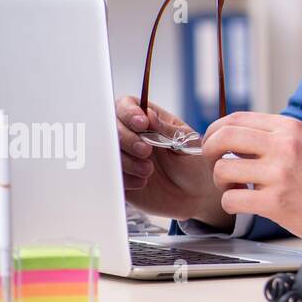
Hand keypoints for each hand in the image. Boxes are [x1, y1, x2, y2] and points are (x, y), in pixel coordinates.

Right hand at [116, 96, 229, 228]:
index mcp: (149, 120)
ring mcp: (123, 156)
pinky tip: (143, 183)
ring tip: (148, 171)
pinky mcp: (118, 177)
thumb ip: (167, 129)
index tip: (142, 125)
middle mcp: (132, 135)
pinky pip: (108, 174)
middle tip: (146, 151)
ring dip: (126, 160)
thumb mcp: (187, 143)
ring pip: (107, 150)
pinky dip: (124, 178)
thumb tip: (148, 114)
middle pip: (111, 126)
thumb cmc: (194, 164)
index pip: (127, 105)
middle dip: (127, 138)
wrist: (194, 196)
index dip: (129, 112)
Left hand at [201, 111, 301, 245]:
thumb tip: (235, 139)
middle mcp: (284, 146)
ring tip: (235, 188)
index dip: (215, 131)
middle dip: (208, 151)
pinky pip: (232, 200)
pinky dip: (230, 204)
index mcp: (289, 128)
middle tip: (215, 165)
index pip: (236, 118)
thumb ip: (274, 137)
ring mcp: (280, 174)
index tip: (214, 144)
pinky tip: (245, 204)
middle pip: (223, 137)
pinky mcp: (276, 202)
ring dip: (221, 182)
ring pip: (223, 169)